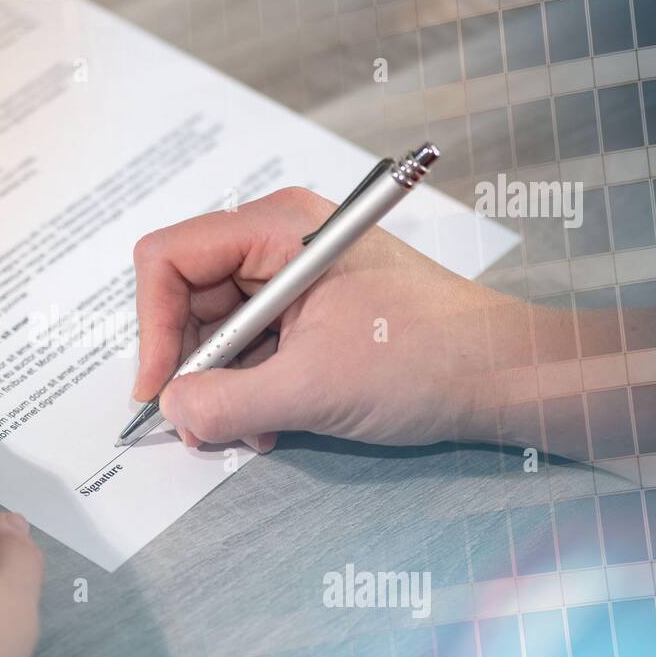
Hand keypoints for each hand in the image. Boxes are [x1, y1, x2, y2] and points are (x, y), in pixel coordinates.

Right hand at [132, 188, 525, 447]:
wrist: (503, 376)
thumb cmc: (427, 358)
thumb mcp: (314, 388)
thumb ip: (229, 401)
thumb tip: (172, 411)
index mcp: (277, 228)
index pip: (170, 259)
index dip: (152, 325)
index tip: (158, 388)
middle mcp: (277, 243)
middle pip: (186, 297)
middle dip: (188, 366)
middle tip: (197, 423)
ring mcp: (291, 277)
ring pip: (215, 330)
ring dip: (220, 386)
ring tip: (249, 428)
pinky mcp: (305, 311)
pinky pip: (248, 346)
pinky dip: (246, 387)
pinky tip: (269, 421)